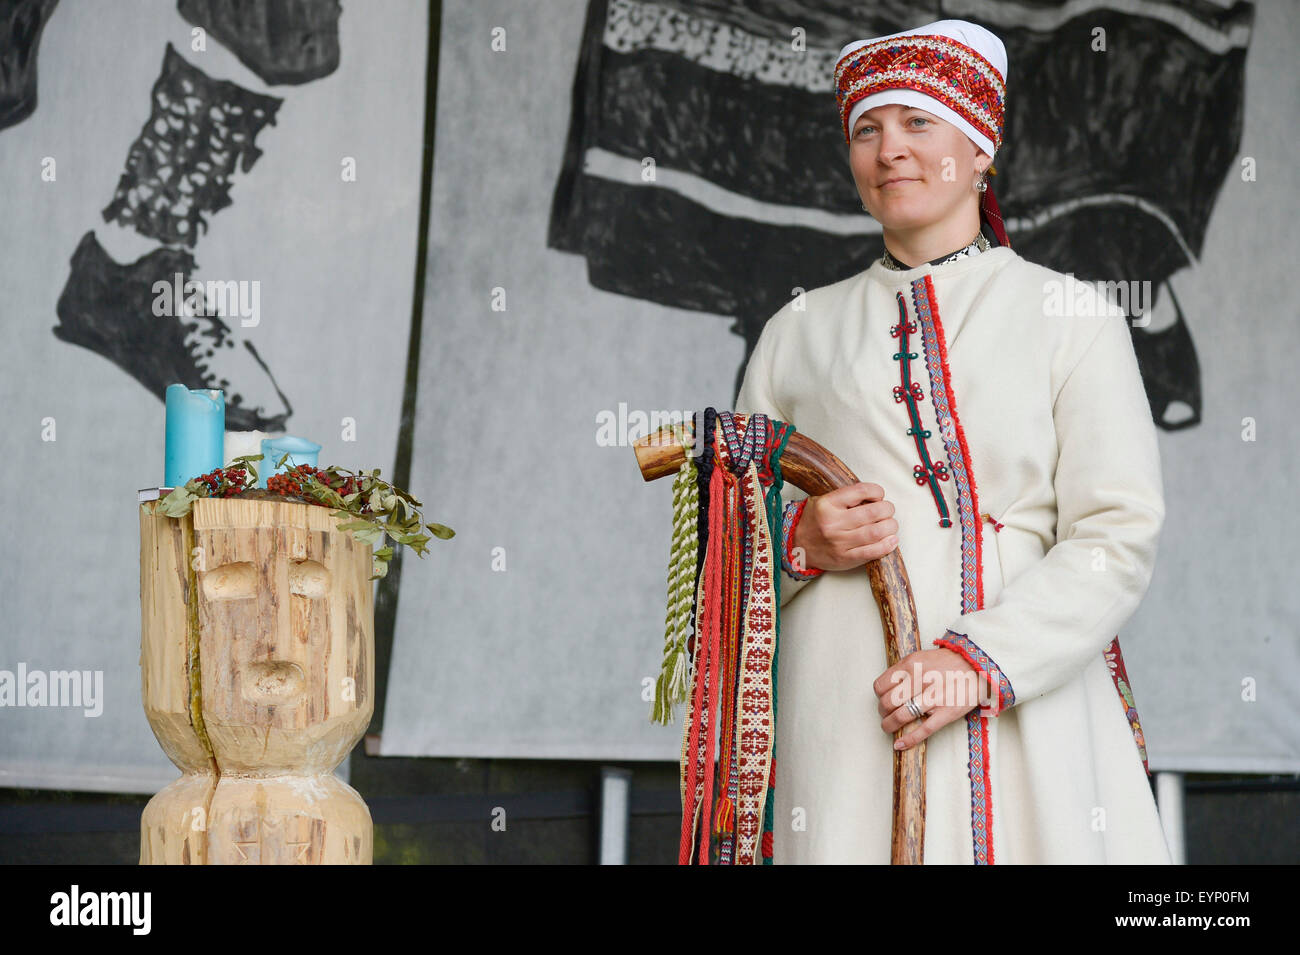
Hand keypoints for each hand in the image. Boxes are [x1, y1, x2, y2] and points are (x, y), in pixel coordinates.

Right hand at [791, 482, 897, 572]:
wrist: (795, 546)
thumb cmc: (813, 521)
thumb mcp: (822, 501)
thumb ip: (846, 497)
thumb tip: (875, 497)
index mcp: (827, 504)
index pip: (861, 491)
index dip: (877, 491)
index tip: (879, 495)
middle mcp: (833, 523)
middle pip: (874, 512)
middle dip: (888, 509)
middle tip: (887, 510)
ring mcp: (839, 542)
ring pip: (877, 532)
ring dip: (890, 526)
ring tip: (890, 524)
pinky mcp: (845, 559)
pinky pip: (872, 552)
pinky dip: (887, 545)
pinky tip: (892, 539)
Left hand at [873, 649, 991, 750]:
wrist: (979, 666)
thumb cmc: (949, 663)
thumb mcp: (921, 658)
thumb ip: (904, 671)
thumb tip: (887, 688)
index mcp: (911, 665)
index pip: (881, 685)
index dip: (879, 696)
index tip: (882, 700)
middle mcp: (920, 680)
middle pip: (888, 702)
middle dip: (882, 712)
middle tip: (885, 715)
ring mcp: (934, 697)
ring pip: (901, 716)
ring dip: (890, 725)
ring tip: (889, 728)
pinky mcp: (947, 712)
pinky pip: (923, 729)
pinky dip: (909, 740)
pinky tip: (899, 745)